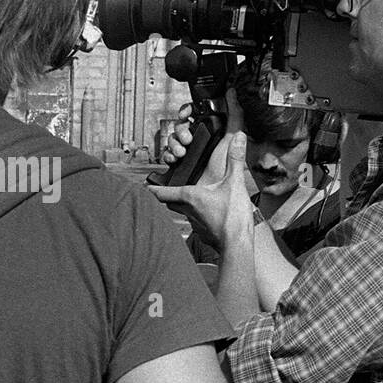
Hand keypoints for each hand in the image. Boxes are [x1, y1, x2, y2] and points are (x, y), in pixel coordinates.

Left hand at [148, 90, 254, 248]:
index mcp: (190, 197)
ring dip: (181, 206)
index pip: (163, 192)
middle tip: (161, 191)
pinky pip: (195, 223)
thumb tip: (238, 136)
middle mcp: (188, 211)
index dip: (152, 189)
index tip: (144, 186)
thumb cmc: (233, 217)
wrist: (238, 246)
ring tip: (185, 200)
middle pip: (169, 203)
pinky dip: (197, 217)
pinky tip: (206, 215)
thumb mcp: (235, 183)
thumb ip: (235, 159)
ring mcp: (195, 225)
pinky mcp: (204, 234)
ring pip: (181, 213)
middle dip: (165, 196)